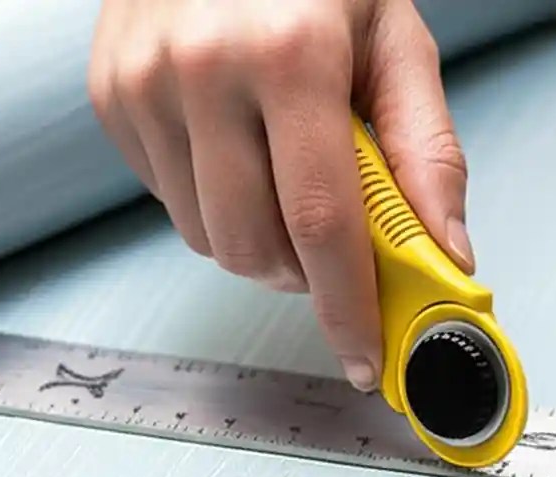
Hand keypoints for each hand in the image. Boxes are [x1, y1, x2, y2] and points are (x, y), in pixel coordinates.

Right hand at [87, 0, 474, 390]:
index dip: (348, 306)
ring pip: (205, 236)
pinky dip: (212, 202)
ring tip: (284, 185)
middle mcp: (203, 68)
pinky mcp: (108, 96)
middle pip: (255, 246)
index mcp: (291, 52)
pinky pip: (167, 200)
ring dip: (258, 243)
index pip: (322, 222)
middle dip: (305, 276)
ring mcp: (142, 83)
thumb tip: (447, 255)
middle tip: (333, 251)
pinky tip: (236, 151)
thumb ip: (425, 152)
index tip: (364, 359)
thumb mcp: (395, 39)